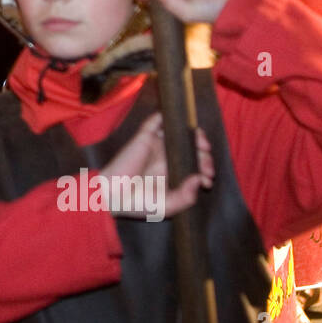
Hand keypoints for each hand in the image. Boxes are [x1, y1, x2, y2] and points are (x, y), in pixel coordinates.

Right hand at [98, 113, 213, 220]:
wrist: (113, 196)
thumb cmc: (138, 204)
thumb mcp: (167, 206)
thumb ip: (186, 196)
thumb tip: (200, 179)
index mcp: (171, 174)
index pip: (194, 165)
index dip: (205, 170)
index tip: (208, 181)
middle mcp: (165, 158)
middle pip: (191, 148)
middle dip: (205, 156)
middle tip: (207, 168)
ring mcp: (155, 146)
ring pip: (178, 132)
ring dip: (194, 134)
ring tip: (202, 144)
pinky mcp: (144, 137)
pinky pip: (156, 121)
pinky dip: (166, 116)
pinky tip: (181, 124)